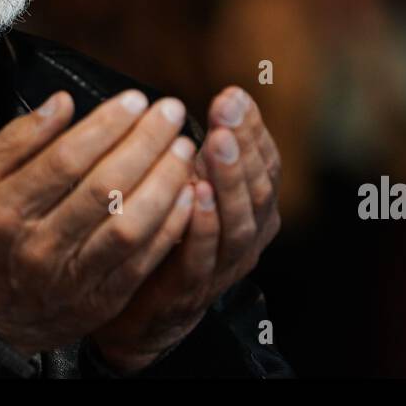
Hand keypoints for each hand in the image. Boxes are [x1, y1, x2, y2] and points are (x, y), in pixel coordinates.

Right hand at [0, 88, 198, 357]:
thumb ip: (14, 141)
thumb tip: (62, 102)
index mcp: (2, 210)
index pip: (65, 160)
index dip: (107, 126)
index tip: (135, 99)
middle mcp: (36, 247)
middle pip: (103, 188)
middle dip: (145, 144)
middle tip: (171, 112)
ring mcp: (68, 280)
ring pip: (128, 226)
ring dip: (164, 183)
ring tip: (183, 148)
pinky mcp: (96, 304)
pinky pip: (141, 263)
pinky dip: (169, 228)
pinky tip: (186, 195)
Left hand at [88, 86, 281, 371]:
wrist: (140, 312)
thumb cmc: (165, 235)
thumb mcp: (190, 186)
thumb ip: (200, 154)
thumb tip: (203, 98)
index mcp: (253, 207)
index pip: (265, 162)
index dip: (252, 128)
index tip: (233, 93)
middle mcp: (248, 236)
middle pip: (259, 187)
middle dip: (243, 144)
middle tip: (225, 108)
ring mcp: (223, 267)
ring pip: (238, 223)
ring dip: (228, 179)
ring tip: (216, 143)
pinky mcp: (191, 290)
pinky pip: (203, 258)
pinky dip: (202, 226)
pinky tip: (194, 194)